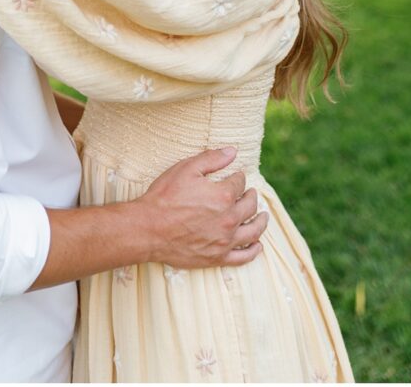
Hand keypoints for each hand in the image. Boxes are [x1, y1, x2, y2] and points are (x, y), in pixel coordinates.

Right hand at [137, 146, 267, 267]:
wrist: (146, 229)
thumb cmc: (164, 197)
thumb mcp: (186, 169)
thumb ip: (212, 159)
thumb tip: (233, 151)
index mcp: (223, 196)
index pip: (239, 183)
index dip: (238, 177)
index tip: (235, 176)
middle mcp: (228, 219)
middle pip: (250, 205)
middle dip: (251, 196)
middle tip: (250, 193)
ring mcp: (224, 241)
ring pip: (253, 231)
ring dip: (261, 221)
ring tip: (264, 216)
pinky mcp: (216, 258)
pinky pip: (242, 257)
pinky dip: (253, 251)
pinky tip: (258, 245)